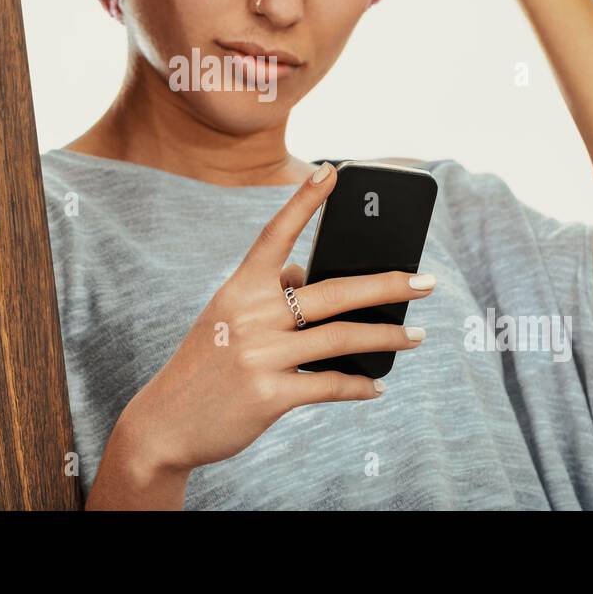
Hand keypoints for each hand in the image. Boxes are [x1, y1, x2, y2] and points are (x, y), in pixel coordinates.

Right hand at [117, 162, 435, 478]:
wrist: (165, 422)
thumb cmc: (206, 363)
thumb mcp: (227, 318)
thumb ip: (268, 294)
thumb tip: (314, 279)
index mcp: (238, 288)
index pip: (274, 234)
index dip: (303, 201)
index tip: (332, 171)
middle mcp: (249, 314)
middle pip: (333, 291)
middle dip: (387, 284)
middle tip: (426, 282)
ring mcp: (259, 355)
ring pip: (341, 337)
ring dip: (387, 337)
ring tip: (417, 335)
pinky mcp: (268, 395)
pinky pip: (329, 384)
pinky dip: (358, 385)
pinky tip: (376, 386)